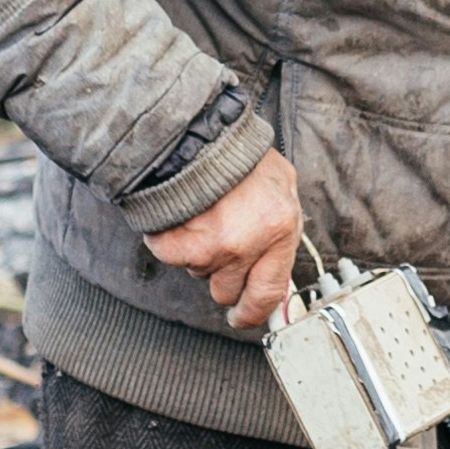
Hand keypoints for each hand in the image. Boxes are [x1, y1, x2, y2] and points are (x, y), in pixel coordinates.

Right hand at [143, 146, 303, 331]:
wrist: (200, 132)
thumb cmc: (240, 155)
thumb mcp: (281, 186)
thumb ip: (281, 229)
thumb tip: (274, 271)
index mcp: (279, 231)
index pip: (268, 293)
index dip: (252, 312)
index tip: (241, 317)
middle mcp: (248, 245)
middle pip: (226, 290)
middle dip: (220, 274)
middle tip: (216, 241)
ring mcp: (213, 247)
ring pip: (198, 272)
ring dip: (196, 250)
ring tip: (201, 214)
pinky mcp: (180, 244)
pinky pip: (170, 256)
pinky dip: (167, 239)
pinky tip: (179, 215)